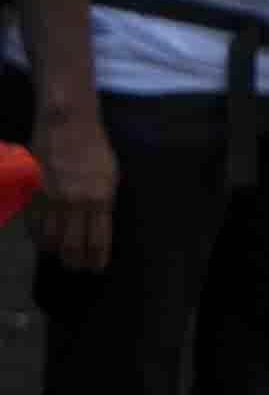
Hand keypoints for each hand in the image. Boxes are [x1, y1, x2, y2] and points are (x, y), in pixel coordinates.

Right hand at [30, 105, 111, 270]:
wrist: (67, 126)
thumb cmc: (94, 150)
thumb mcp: (110, 177)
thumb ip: (104, 204)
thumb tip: (98, 229)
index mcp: (100, 199)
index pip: (97, 242)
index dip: (96, 260)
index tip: (96, 268)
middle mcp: (74, 203)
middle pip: (72, 246)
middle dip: (75, 262)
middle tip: (76, 268)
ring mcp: (51, 200)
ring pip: (50, 240)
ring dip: (56, 253)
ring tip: (61, 258)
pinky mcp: (33, 195)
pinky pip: (34, 226)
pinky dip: (40, 239)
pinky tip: (46, 243)